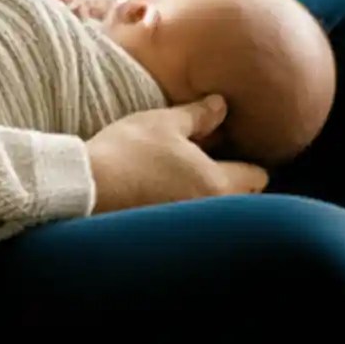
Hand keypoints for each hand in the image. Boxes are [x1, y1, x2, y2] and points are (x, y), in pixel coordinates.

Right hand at [85, 95, 268, 212]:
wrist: (87, 188)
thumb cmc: (129, 152)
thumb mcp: (164, 122)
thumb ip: (199, 115)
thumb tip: (222, 105)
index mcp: (219, 183)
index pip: (258, 177)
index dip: (248, 161)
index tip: (232, 151)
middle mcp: (211, 213)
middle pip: (240, 201)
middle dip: (233, 184)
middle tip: (210, 164)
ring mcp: (188, 230)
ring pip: (213, 214)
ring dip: (206, 200)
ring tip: (182, 180)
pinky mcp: (165, 239)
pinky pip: (189, 227)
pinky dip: (183, 214)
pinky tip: (161, 197)